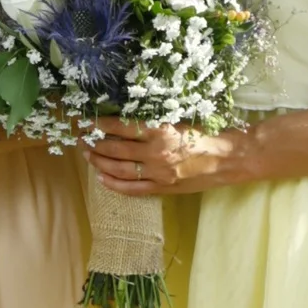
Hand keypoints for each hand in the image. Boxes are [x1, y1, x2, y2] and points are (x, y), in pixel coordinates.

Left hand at [89, 117, 249, 199]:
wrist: (227, 158)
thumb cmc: (203, 134)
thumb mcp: (176, 120)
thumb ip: (151, 122)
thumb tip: (122, 118)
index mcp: (160, 130)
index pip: (120, 126)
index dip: (99, 124)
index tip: (86, 121)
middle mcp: (156, 153)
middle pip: (115, 149)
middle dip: (94, 143)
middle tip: (81, 138)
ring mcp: (158, 173)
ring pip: (119, 169)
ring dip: (99, 162)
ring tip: (87, 155)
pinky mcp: (162, 188)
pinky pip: (132, 189)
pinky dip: (113, 184)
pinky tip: (102, 177)